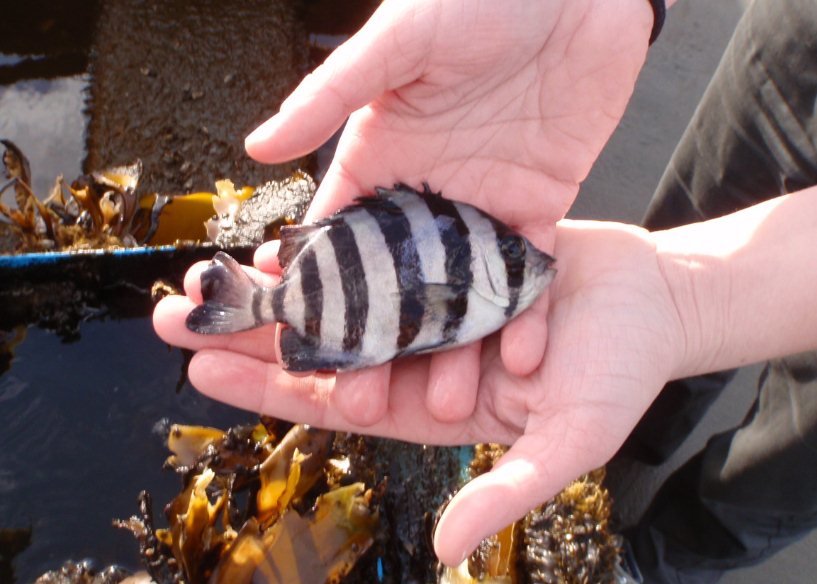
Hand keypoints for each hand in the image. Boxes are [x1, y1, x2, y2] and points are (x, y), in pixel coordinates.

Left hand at [153, 218, 685, 564]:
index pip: (334, 402)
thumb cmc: (617, 376)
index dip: (267, 393)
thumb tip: (444, 553)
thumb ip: (505, 489)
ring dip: (283, 286)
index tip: (202, 374)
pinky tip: (296, 230)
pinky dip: (341, 241)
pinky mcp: (451, 253)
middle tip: (175, 315)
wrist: (656, 300)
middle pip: (321, 348)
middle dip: (250, 336)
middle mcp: (420, 353)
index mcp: (432, 404)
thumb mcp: (569, 442)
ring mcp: (432, 301)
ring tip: (218, 272)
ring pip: (341, 296)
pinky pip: (384, 247)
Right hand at [242, 0, 653, 424]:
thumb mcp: (397, 42)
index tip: (303, 350)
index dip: (319, 295)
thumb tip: (255, 148)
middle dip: (383, 344)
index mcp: (378, 156)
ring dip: (454, 346)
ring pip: (460, 291)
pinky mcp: (538, 206)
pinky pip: (526, 273)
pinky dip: (523, 315)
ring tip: (447, 405)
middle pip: (396, 284)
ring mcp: (481, 204)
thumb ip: (330, 96)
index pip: (337, 238)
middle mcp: (424, 192)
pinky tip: (518, 360)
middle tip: (366, 405)